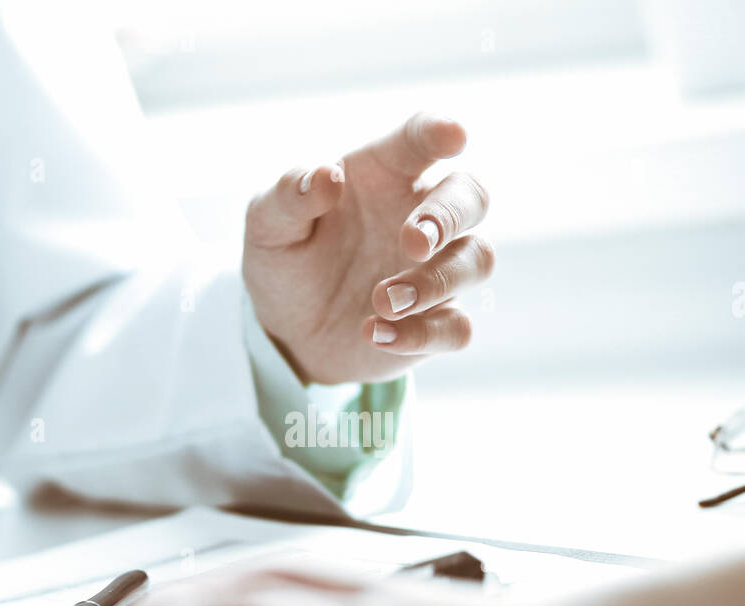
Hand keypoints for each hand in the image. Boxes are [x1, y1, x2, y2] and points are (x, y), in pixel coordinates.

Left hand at [243, 112, 493, 384]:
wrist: (287, 331)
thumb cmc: (287, 259)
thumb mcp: (268, 226)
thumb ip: (290, 195)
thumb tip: (327, 176)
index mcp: (387, 174)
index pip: (422, 140)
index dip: (440, 132)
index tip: (453, 135)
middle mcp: (422, 215)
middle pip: (471, 197)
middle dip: (448, 217)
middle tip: (412, 242)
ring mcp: (437, 269)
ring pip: (476, 261)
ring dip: (435, 282)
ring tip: (382, 300)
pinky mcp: (438, 322)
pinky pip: (456, 327)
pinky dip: (422, 333)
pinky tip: (376, 333)